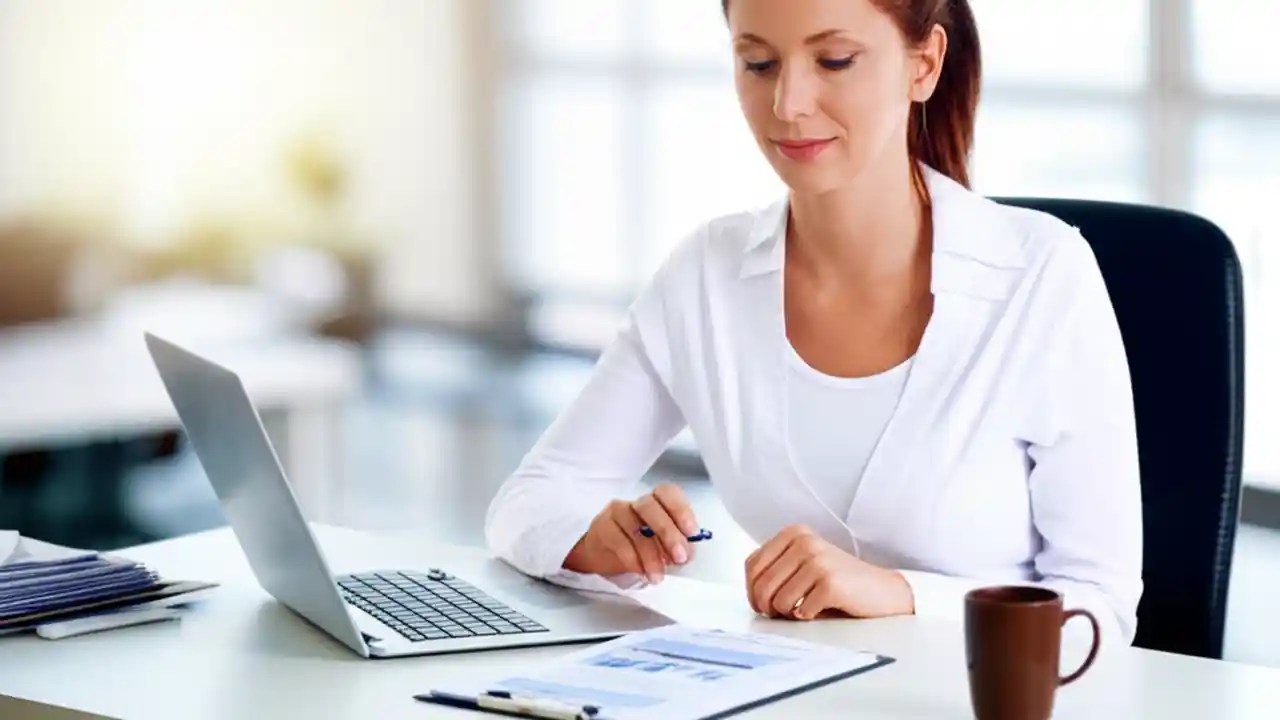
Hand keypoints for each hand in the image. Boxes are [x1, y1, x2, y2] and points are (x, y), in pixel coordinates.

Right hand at [562, 483, 699, 583]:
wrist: (601, 555)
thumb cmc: (638, 547)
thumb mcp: (662, 546)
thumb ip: (676, 545)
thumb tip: (688, 552)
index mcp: (657, 501)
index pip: (668, 493)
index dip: (681, 510)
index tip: (692, 533)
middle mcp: (637, 503)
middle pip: (651, 507)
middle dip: (668, 532)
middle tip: (679, 557)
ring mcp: (617, 512)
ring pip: (634, 527)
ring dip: (650, 555)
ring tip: (658, 575)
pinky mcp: (602, 528)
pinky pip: (619, 542)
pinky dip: (633, 559)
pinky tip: (641, 572)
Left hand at [744, 524, 914, 619]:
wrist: (881, 590)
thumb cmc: (837, 581)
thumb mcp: (803, 563)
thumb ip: (777, 568)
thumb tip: (751, 593)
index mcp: (794, 533)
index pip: (752, 565)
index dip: (751, 590)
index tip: (761, 604)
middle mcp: (804, 542)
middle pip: (762, 585)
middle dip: (767, 607)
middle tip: (781, 613)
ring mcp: (818, 560)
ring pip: (779, 601)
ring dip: (788, 613)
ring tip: (804, 608)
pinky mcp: (830, 582)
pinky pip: (801, 611)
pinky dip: (808, 616)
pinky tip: (820, 608)